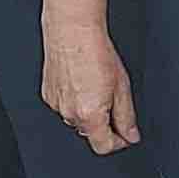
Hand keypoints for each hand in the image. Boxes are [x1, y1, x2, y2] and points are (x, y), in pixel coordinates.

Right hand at [44, 19, 140, 154]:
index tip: (125, 134)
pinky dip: (74, 100)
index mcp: (90, 115)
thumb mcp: (122, 86)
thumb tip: (131, 135)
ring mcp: (56, 105)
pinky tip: (80, 81)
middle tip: (112, 99)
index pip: (104, 146)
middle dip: (104, 122)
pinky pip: (65, 106)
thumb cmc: (95, 52)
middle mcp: (70, 114)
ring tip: (95, 85)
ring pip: (77, 119)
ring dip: (88, 111)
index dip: (119, 142)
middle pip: (90, 132)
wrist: (72, 30)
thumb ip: (127, 116)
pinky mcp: (47, 95)